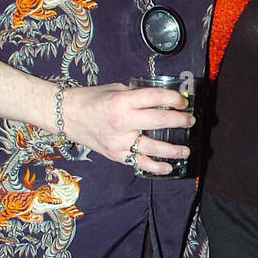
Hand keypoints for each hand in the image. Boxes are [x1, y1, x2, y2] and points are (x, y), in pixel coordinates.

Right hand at [64, 83, 193, 175]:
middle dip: (179, 121)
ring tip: (186, 150)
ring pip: (153, 148)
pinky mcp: (116, 155)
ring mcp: (119, 141)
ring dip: (173, 149)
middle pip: (159, 122)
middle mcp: (122, 122)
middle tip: (190, 121)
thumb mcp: (115, 90)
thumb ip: (137, 95)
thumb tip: (160, 100)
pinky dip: (155, 167)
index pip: (155, 98)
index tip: (183, 101)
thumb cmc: (92, 99)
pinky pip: (139, 163)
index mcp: (122, 101)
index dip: (173, 99)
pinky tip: (168, 167)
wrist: (67, 116)